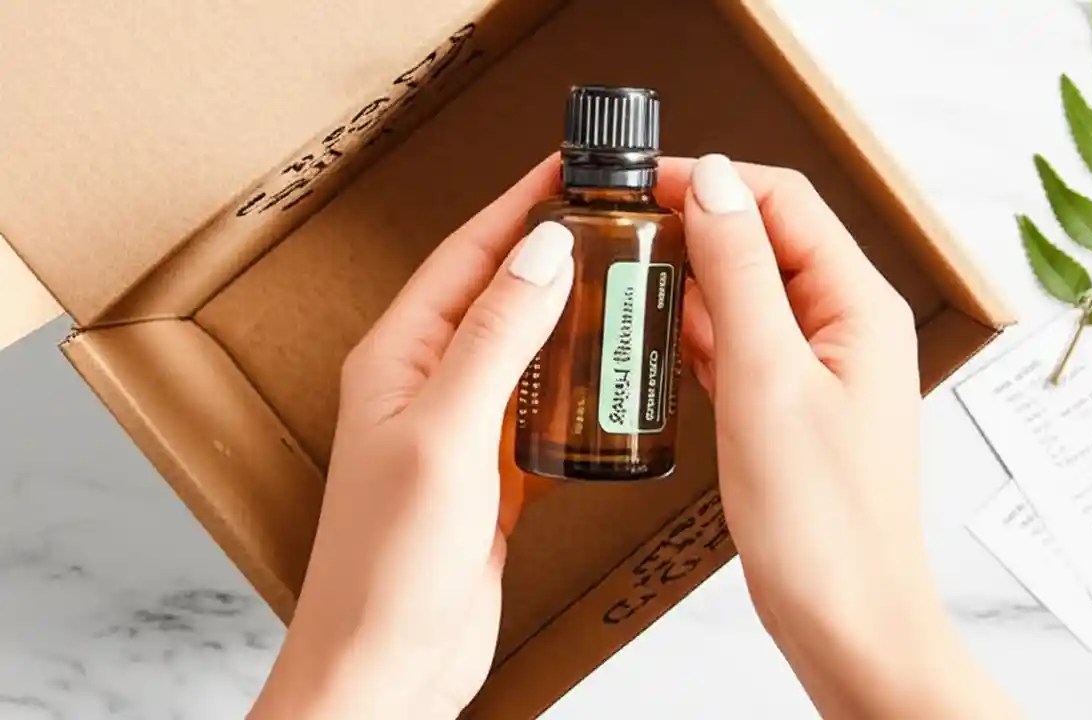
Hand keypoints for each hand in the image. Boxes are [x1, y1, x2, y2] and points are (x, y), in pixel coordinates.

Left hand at [250, 157, 572, 718]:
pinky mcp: (489, 470)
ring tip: (624, 283)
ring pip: (521, 346)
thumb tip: (540, 250)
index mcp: (397, 356)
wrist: (390, 662)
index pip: (465, 254)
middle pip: (496, 291)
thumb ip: (495, 338)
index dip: (517, 204)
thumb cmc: (388, 563)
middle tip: (616, 221)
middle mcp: (424, 381)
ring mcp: (458, 426)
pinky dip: (571, 380)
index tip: (569, 168)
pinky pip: (534, 403)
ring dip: (567, 313)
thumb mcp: (447, 433)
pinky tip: (604, 373)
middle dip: (551, 249)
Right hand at [662, 155, 1014, 718]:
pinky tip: (656, 342)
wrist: (845, 619)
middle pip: (766, 241)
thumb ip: (739, 272)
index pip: (784, 200)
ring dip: (691, 284)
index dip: (710, 180)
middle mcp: (847, 326)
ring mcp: (821, 368)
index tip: (640, 185)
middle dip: (694, 230)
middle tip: (619, 235)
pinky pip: (744, 347)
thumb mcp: (766, 378)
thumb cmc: (823, 521)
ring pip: (749, 295)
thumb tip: (712, 183)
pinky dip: (699, 337)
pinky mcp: (794, 406)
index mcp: (859, 305)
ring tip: (625, 285)